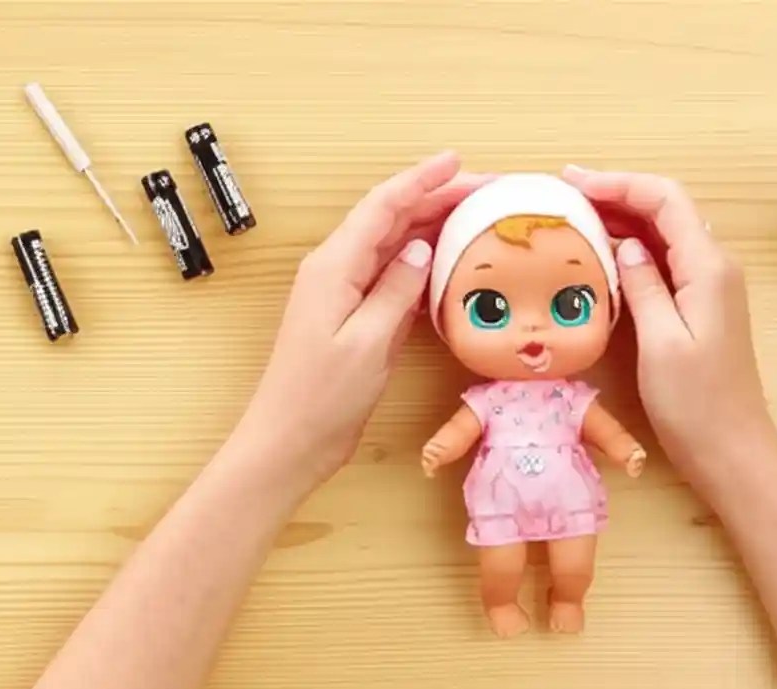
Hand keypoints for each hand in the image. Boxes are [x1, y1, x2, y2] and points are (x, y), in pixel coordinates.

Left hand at [233, 152, 492, 494]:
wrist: (290, 441)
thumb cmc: (322, 397)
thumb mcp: (368, 342)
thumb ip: (396, 290)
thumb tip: (423, 248)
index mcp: (334, 267)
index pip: (383, 207)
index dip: (421, 179)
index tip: (457, 161)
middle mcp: (337, 270)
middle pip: (392, 219)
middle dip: (437, 197)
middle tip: (486, 190)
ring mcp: (345, 292)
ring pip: (395, 244)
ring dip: (434, 225)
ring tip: (477, 216)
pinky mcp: (355, 315)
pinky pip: (393, 274)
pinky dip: (424, 262)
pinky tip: (451, 260)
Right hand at [562, 165, 771, 489]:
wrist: (732, 450)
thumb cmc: (696, 404)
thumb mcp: (661, 342)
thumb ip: (644, 285)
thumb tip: (628, 245)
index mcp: (708, 267)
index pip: (665, 200)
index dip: (619, 183)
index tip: (572, 182)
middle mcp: (714, 266)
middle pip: (665, 209)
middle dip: (616, 193)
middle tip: (563, 192)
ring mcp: (709, 286)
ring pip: (664, 233)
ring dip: (622, 217)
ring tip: (574, 213)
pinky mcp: (699, 305)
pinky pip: (665, 260)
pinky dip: (632, 247)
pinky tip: (602, 252)